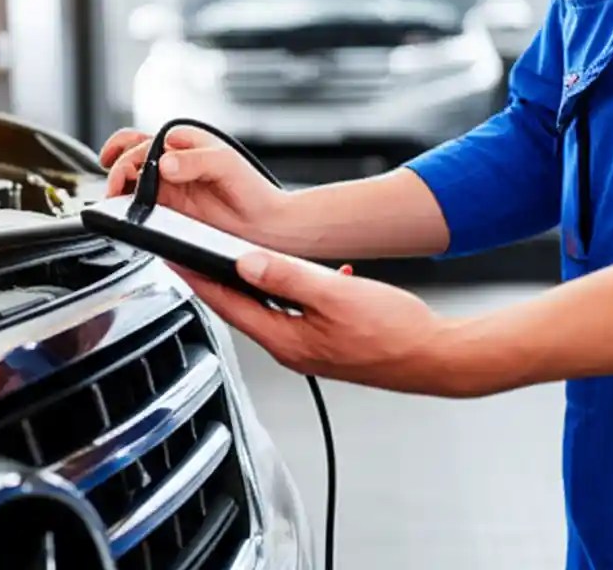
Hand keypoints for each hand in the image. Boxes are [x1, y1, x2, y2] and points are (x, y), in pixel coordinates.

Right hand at [98, 126, 287, 243]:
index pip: (143, 141)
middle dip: (116, 170)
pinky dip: (128, 206)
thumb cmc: (252, 189)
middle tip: (115, 189)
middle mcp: (172, 162)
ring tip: (114, 200)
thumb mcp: (226, 164)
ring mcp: (169, 187)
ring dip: (117, 186)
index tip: (127, 172)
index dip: (127, 153)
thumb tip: (164, 163)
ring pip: (130, 180)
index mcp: (183, 143)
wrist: (264, 224)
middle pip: (129, 158)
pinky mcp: (169, 209)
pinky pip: (140, 204)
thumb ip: (195, 160)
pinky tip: (127, 212)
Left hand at [170, 251, 468, 396]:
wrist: (437, 357)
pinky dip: (287, 292)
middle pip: (240, 309)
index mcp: (286, 339)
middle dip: (216, 280)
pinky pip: (292, 314)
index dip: (198, 279)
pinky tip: (302, 276)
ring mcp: (308, 349)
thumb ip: (287, 277)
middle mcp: (291, 349)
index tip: (175, 258)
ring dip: (250, 284)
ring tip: (234, 258)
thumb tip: (245, 262)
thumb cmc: (394, 332)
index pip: (227, 305)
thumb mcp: (335, 294)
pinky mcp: (325, 345)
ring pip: (266, 310)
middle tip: (193, 254)